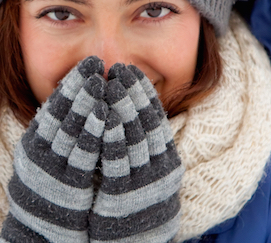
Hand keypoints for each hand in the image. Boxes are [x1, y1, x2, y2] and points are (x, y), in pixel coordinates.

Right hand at [0, 56, 106, 242]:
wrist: (42, 230)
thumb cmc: (50, 189)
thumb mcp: (46, 155)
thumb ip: (56, 131)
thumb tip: (72, 101)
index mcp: (35, 142)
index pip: (53, 106)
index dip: (71, 83)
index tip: (87, 64)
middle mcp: (40, 152)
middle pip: (61, 113)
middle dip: (79, 87)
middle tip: (94, 65)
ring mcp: (52, 168)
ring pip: (70, 130)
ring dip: (86, 104)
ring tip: (100, 83)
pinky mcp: (68, 185)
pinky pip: (81, 155)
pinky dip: (93, 133)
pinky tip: (104, 116)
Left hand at [89, 63, 182, 242]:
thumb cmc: (135, 201)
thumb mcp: (144, 170)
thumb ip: (140, 143)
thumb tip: (128, 108)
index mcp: (165, 159)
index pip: (156, 118)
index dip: (143, 93)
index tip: (131, 70)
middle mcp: (159, 169)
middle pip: (147, 124)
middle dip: (133, 94)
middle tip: (120, 69)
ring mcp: (143, 183)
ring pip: (135, 140)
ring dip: (124, 109)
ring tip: (112, 84)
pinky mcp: (124, 197)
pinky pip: (119, 164)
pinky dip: (114, 140)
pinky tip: (105, 119)